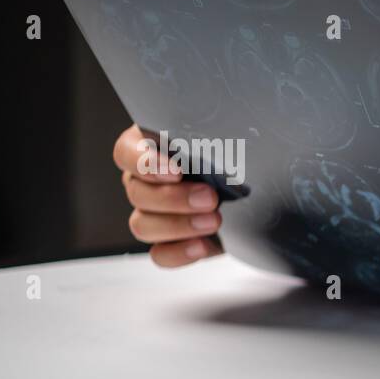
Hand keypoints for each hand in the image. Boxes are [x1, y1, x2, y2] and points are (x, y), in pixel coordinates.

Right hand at [113, 124, 222, 267]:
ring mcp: (152, 214)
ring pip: (142, 225)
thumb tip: (227, 124)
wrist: (252, 191)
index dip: (145, 163)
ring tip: (214, 221)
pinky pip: (159, 254)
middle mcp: (144, 182)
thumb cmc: (233, 155)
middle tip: (210, 198)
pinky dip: (179, 253)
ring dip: (178, 225)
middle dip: (173, 198)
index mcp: (149, 149)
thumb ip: (213, 132)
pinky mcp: (169, 242)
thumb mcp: (224, 138)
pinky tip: (203, 246)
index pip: (126, 153)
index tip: (176, 171)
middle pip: (137, 193)